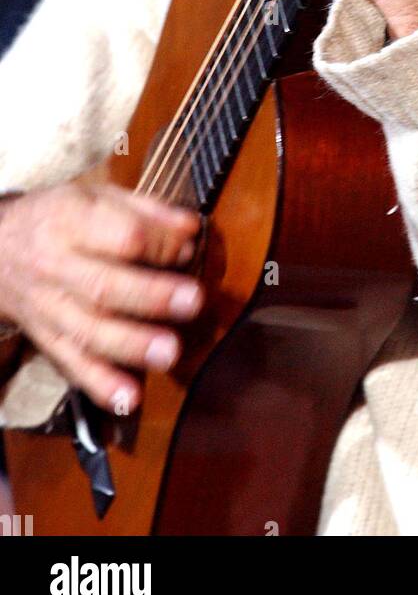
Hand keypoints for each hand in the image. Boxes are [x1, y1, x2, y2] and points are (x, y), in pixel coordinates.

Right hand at [0, 182, 202, 413]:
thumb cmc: (60, 217)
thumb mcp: (97, 195)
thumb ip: (147, 210)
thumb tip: (190, 228)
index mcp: (71, 221)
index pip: (121, 236)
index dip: (159, 244)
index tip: (187, 248)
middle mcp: (56, 266)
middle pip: (104, 286)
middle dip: (152, 297)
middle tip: (193, 302)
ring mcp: (49, 307)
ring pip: (89, 331)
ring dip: (133, 345)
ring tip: (170, 353)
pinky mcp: (47, 340)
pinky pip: (72, 365)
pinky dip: (101, 385)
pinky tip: (129, 399)